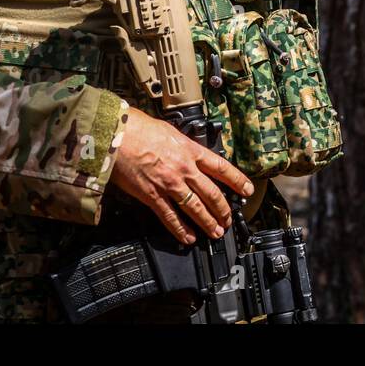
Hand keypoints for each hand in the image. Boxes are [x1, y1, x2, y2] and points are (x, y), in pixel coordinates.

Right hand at [111, 107, 253, 244]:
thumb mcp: (170, 131)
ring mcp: (169, 184)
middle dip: (223, 210)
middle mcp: (185, 169)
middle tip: (228, 220)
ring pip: (195, 208)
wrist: (117, 135)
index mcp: (191, 150)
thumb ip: (183, 145)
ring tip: (215, 232)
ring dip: (207, 223)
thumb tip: (190, 152)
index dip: (238, 181)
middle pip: (212, 194)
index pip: (222, 168)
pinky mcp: (152, 196)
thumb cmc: (139, 128)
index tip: (247, 190)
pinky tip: (188, 237)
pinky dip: (180, 230)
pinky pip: (170, 217)